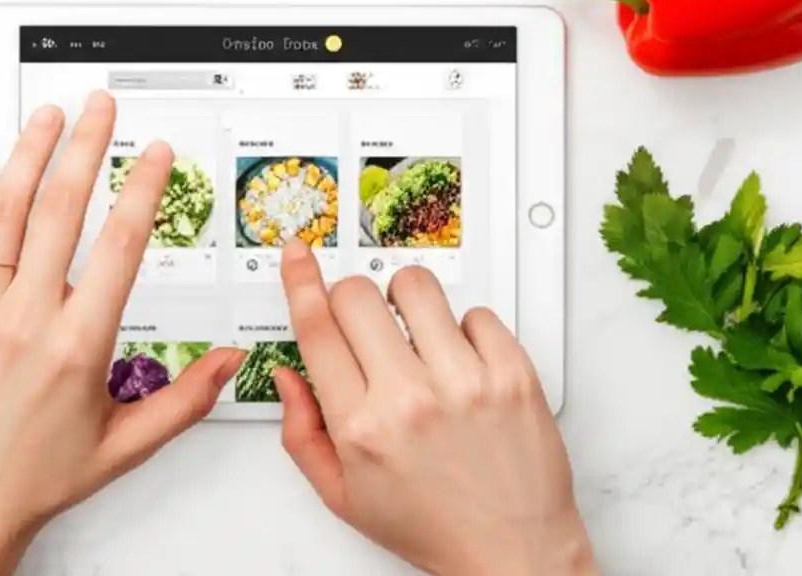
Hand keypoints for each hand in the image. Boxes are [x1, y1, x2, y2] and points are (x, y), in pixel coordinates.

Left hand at [0, 94, 245, 575]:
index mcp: (79, 346)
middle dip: (87, 147)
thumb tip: (229, 362)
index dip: (143, 189)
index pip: (121, 245)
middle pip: (63, 210)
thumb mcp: (126, 446)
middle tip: (101, 107)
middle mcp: (26, 320)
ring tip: (48, 116)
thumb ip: (184, 400)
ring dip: (30, 156)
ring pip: (5, 214)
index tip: (155, 154)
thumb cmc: (38, 478)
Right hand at [275, 242, 597, 575]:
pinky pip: (478, 312)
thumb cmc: (432, 525)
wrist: (512, 550)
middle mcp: (410, 399)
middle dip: (352, 298)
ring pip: (417, 287)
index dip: (301, 281)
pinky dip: (466, 330)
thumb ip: (303, 433)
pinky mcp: (513, 373)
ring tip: (418, 337)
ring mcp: (465, 381)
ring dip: (408, 302)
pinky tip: (462, 363)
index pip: (317, 328)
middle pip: (358, 295)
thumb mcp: (343, 496)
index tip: (298, 255)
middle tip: (366, 323)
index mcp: (360, 427)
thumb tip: (288, 373)